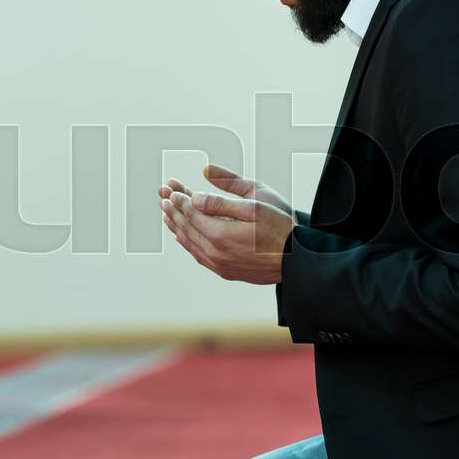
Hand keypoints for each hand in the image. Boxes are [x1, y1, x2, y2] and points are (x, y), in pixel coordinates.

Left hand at [156, 167, 294, 284]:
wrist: (298, 260)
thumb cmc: (281, 226)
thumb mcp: (255, 203)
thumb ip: (223, 197)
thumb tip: (195, 195)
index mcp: (220, 233)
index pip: (190, 212)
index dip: (178, 197)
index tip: (170, 186)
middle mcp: (214, 252)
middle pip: (185, 226)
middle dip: (172, 208)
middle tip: (161, 193)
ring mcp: (218, 264)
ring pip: (188, 242)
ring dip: (175, 225)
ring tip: (166, 212)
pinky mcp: (225, 271)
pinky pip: (198, 255)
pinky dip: (186, 241)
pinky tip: (182, 235)